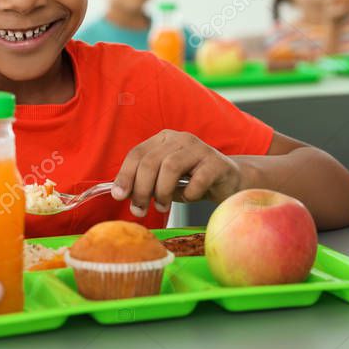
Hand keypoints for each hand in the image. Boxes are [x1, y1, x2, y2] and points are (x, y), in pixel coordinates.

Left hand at [112, 130, 242, 215]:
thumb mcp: (165, 180)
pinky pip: (197, 180)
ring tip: (162, 207)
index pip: (137, 153)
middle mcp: (180, 138)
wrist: (229, 181)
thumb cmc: (193, 181)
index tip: (119, 196)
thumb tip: (122, 193)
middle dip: (141, 189)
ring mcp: (200, 148)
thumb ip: (145, 183)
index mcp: (163, 139)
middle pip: (151, 161)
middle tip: (140, 210)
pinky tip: (190, 198)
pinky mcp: (217, 163)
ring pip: (171, 167)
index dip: (125, 175)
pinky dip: (189, 194)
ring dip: (162, 192)